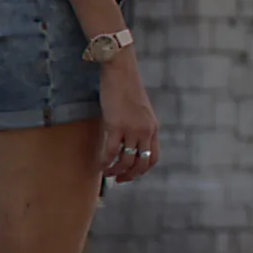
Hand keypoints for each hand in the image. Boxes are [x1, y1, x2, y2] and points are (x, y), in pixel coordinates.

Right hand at [97, 52, 161, 180]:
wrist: (120, 72)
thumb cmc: (127, 89)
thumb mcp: (140, 111)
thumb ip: (139, 126)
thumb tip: (129, 140)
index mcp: (153, 128)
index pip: (153, 157)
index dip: (143, 169)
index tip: (132, 174)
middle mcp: (146, 131)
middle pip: (142, 163)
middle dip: (130, 175)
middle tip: (119, 180)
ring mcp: (132, 130)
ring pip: (127, 160)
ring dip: (116, 171)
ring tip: (106, 173)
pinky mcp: (116, 126)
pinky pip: (111, 152)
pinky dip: (105, 162)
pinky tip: (99, 164)